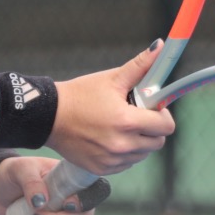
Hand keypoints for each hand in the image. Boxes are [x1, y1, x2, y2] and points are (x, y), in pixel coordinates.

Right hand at [46, 41, 176, 176]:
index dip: (162, 115)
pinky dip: (123, 153)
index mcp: (127, 121)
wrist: (49, 117)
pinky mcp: (102, 168)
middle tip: (136, 116)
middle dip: (152, 129)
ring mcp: (112, 159)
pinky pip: (126, 163)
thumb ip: (140, 66)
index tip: (152, 108)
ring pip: (142, 154)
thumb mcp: (111, 79)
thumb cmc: (80, 95)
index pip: (166, 126)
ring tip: (120, 126)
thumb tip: (160, 46)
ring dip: (138, 142)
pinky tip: (110, 138)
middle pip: (157, 143)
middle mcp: (122, 144)